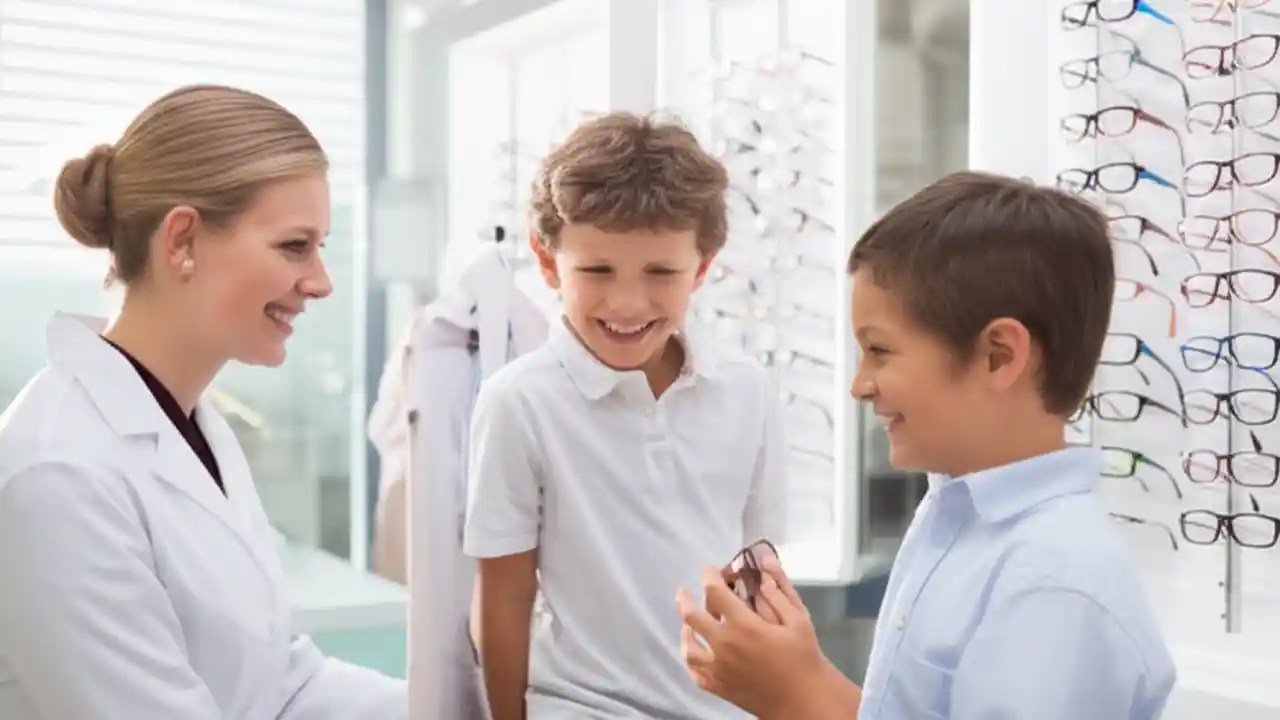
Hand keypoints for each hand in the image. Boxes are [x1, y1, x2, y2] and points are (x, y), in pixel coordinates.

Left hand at [676, 559, 828, 717]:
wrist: (802, 701)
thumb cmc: (803, 658)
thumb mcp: (798, 619)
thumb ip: (778, 592)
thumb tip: (763, 565)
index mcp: (742, 624)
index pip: (714, 591)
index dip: (709, 575)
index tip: (712, 570)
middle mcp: (723, 644)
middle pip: (691, 615)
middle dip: (686, 598)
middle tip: (685, 591)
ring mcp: (717, 668)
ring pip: (688, 645)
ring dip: (685, 628)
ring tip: (687, 621)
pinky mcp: (718, 687)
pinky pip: (694, 671)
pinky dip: (690, 658)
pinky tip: (694, 651)